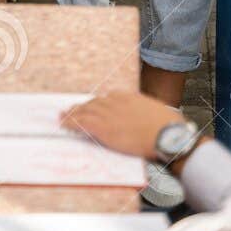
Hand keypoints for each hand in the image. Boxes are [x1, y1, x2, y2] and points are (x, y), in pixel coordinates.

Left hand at [60, 91, 179, 157]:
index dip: (97, 104)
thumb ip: (143, 112)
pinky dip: (70, 122)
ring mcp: (107, 113)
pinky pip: (80, 122)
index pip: (106, 98)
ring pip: (84, 110)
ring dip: (73, 114)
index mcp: (127, 97)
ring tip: (64, 116)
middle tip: (72, 110)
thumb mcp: (154, 112)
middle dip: (82, 107)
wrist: (165, 134)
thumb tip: (145, 120)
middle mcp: (114, 101)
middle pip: (93, 103)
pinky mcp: (101, 126)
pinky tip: (63, 125)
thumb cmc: (166, 127)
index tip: (93, 107)